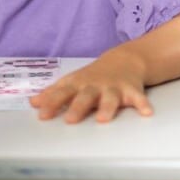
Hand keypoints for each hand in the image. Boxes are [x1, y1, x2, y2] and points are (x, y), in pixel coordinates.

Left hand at [29, 49, 152, 123]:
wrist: (125, 59)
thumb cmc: (94, 76)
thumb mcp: (73, 81)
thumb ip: (54, 93)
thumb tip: (33, 102)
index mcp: (80, 84)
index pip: (63, 93)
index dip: (52, 103)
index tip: (42, 115)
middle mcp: (96, 86)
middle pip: (86, 96)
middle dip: (78, 107)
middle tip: (70, 120)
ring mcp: (114, 87)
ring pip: (110, 98)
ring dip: (107, 107)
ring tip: (103, 118)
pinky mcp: (132, 90)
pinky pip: (138, 98)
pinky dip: (143, 104)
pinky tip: (146, 112)